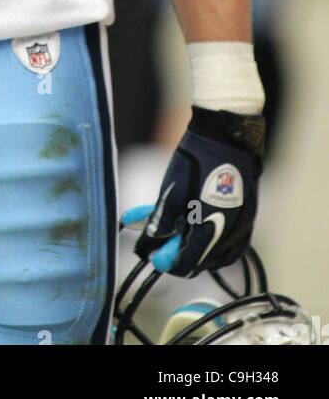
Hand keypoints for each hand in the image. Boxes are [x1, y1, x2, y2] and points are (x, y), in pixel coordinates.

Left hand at [126, 107, 263, 276]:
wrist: (224, 134)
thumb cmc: (196, 161)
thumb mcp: (171, 192)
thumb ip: (161, 221)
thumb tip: (150, 240)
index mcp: (212, 231)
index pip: (189, 263)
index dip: (169, 263)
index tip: (154, 256)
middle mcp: (232, 233)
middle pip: (205, 260)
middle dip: (183, 255)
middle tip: (164, 245)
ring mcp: (244, 223)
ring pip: (221, 252)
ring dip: (199, 249)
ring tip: (181, 239)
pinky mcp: (248, 212)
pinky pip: (233, 239)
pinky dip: (216, 241)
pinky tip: (202, 231)